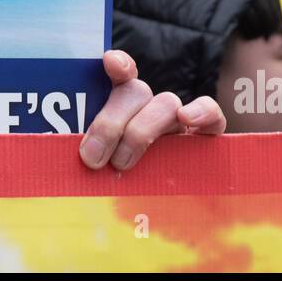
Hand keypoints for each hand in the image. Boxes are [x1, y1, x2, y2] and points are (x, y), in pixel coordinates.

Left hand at [78, 49, 225, 171]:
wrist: (152, 218)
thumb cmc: (112, 183)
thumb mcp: (94, 166)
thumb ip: (85, 153)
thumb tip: (69, 154)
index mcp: (119, 105)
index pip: (121, 73)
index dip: (119, 63)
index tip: (109, 62)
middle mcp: (148, 106)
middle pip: (136, 92)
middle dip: (111, 123)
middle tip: (92, 158)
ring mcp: (177, 120)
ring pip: (165, 104)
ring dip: (141, 131)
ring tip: (121, 164)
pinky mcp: (206, 136)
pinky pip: (212, 114)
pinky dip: (202, 111)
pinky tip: (186, 119)